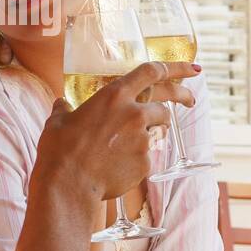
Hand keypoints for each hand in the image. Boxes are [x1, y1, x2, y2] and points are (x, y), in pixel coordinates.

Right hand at [36, 61, 196, 202]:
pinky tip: (114, 168)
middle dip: (182, 99)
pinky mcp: (145, 164)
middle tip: (190, 100)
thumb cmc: (59, 149)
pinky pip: (145, 158)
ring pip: (156, 133)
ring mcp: (142, 140)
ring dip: (149, 133)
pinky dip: (134, 160)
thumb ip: (65, 108)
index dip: (176, 67)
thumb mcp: (57, 121)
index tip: (192, 68)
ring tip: (126, 144)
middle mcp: (134, 114)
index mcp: (115, 95)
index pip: (152, 71)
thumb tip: (62, 104)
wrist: (67, 184)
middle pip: (165, 104)